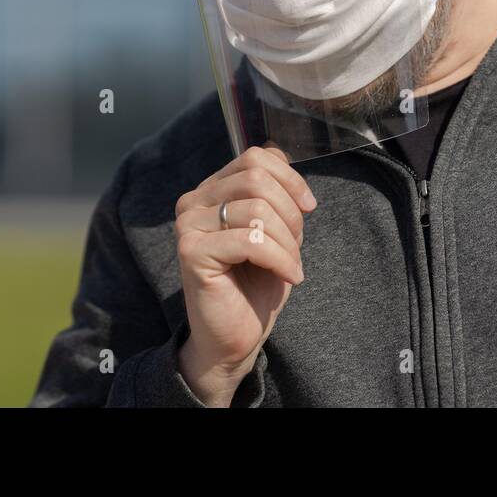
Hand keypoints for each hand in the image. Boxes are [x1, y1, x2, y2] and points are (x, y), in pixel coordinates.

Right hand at [173, 144, 315, 405]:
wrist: (233, 339)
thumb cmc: (254, 285)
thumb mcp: (273, 230)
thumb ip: (272, 193)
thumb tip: (283, 158)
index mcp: (211, 190)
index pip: (256, 157)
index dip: (290, 178)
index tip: (309, 207)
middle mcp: (193, 201)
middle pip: (258, 179)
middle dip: (290, 212)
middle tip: (296, 246)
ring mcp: (188, 225)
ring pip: (258, 210)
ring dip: (288, 242)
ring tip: (290, 266)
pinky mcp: (192, 252)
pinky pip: (251, 241)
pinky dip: (281, 259)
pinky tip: (289, 276)